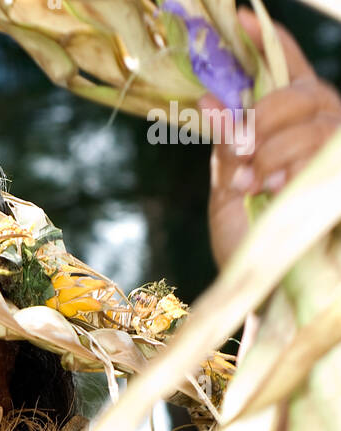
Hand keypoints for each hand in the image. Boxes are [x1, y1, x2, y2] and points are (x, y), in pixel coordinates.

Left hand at [202, 8, 340, 268]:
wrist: (268, 297)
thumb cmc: (251, 246)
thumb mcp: (228, 194)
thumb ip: (226, 149)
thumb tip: (208, 100)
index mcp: (292, 126)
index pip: (288, 70)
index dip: (269, 43)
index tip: (240, 20)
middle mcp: (324, 130)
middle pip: (303, 94)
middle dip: (264, 119)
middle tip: (238, 153)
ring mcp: (338, 156)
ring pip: (315, 125)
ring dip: (274, 151)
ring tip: (250, 185)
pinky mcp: (340, 185)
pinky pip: (326, 155)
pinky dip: (296, 166)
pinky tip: (275, 187)